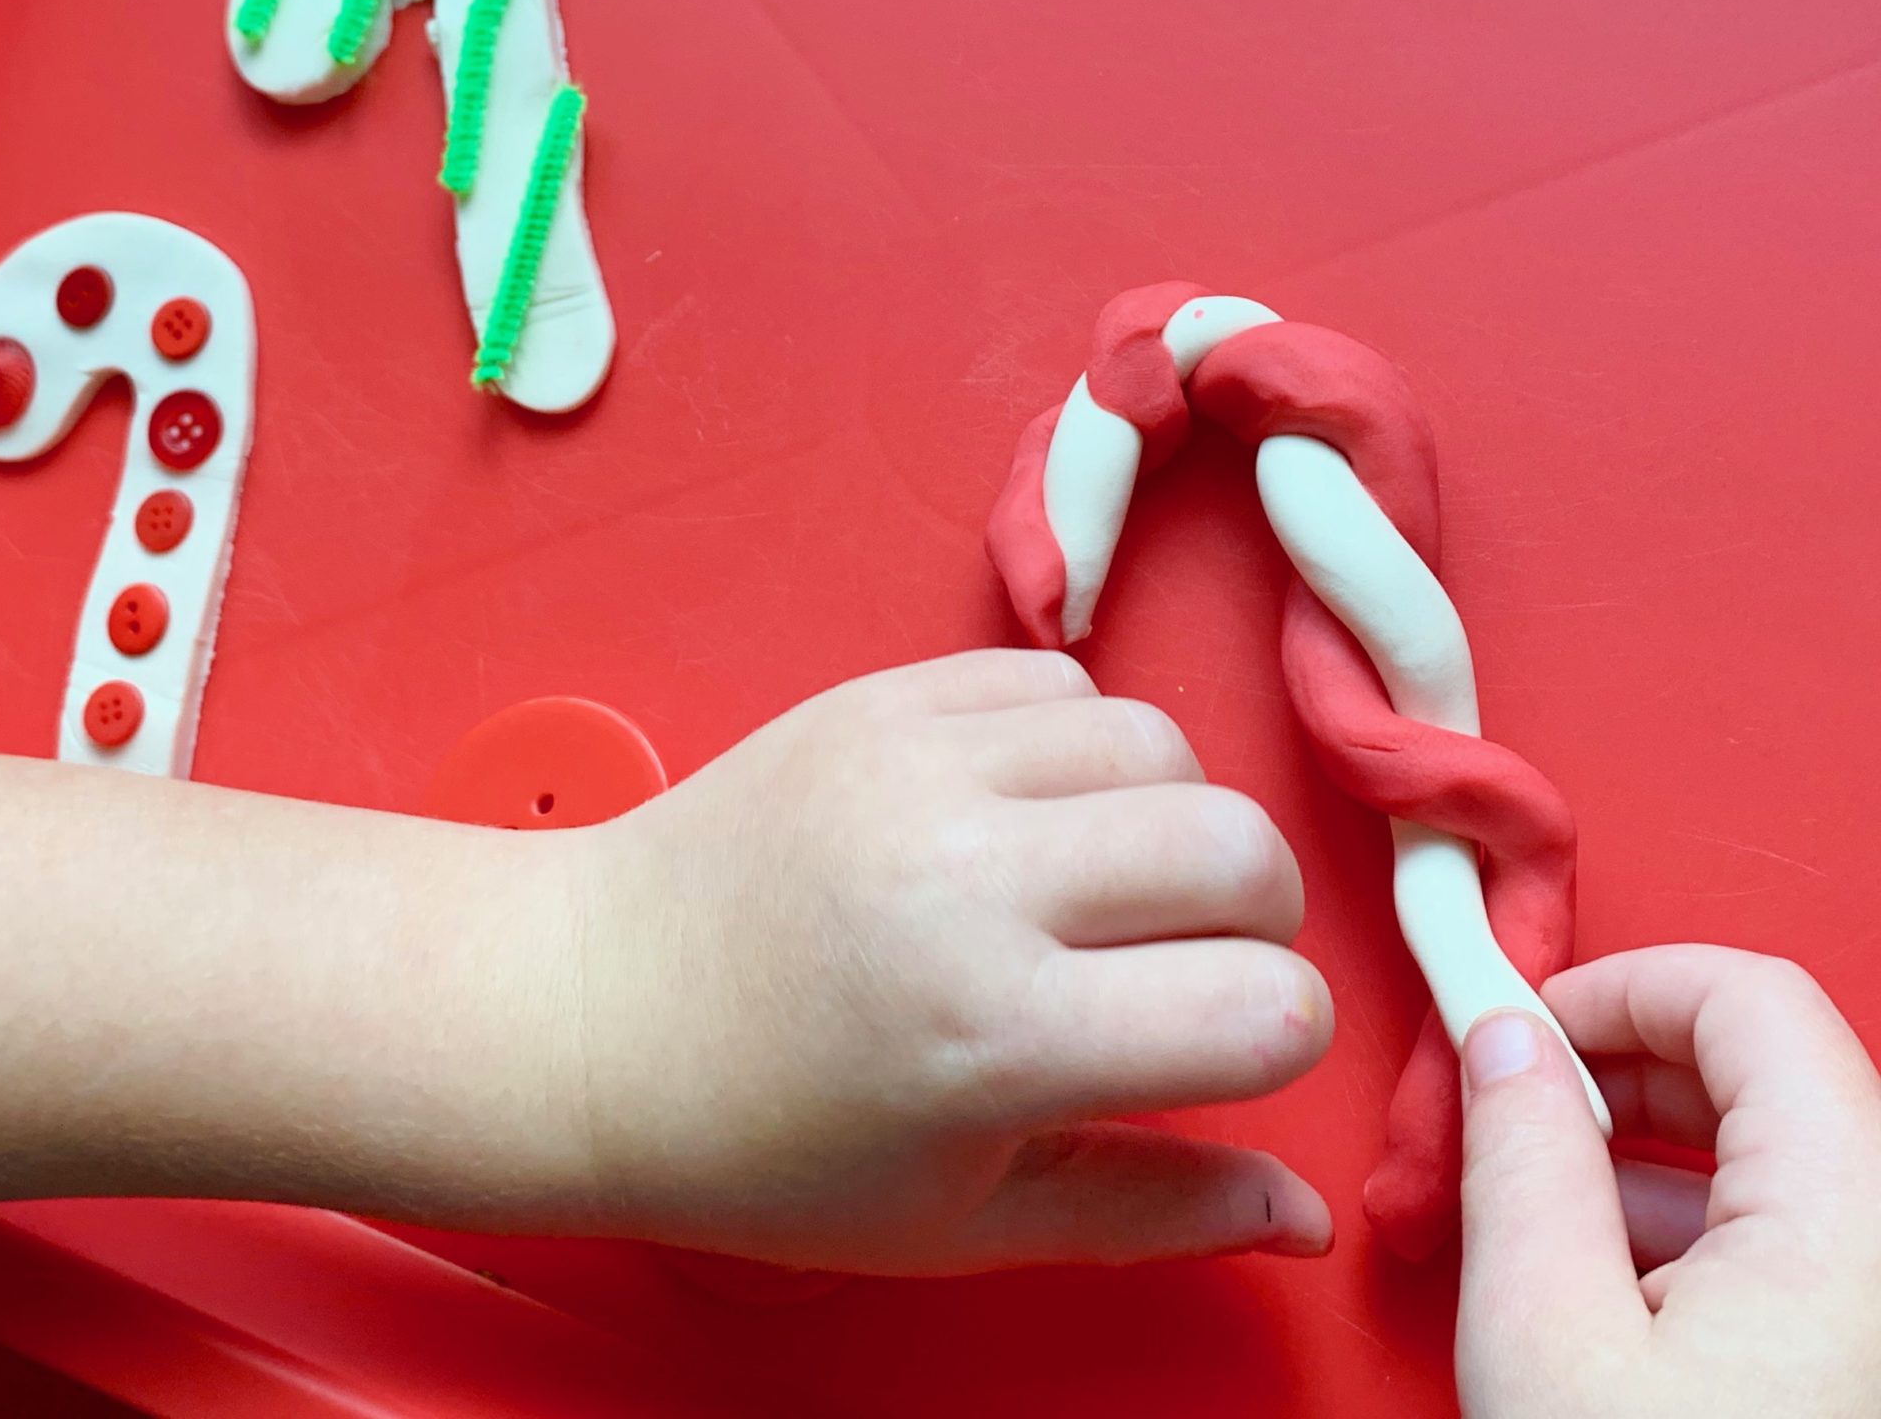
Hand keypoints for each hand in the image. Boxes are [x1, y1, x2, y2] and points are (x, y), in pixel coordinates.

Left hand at [564, 650, 1334, 1272]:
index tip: (1209, 1051)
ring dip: (1167, 819)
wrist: (590, 1009)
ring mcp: (917, 769)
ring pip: (1161, 743)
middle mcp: (967, 882)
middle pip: (1242, 848)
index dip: (1274, 1037)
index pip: (1266, 1006)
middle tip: (1173, 965)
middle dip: (1250, 919)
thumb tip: (1307, 1215)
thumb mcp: (960, 1220)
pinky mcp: (876, 699)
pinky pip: (1058, 678)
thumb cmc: (766, 1145)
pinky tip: (1021, 818)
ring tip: (1090, 887)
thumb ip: (1150, 1210)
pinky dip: (1075, 746)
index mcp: (996, 1037)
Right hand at [1457, 946, 1880, 1417]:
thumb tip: (1506, 1047)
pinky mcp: (1872, 1350)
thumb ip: (1521, 1161)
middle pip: (1768, 1069)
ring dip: (1654, 1154)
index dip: (1616, 987)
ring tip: (1546, 1213)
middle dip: (1623, 1070)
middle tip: (1515, 1108)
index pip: (1750, 997)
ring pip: (1783, 1158)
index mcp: (1849, 1211)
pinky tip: (1617, 1288)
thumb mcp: (1544, 1335)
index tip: (1521, 1020)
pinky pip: (1805, 1236)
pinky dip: (1706, 1228)